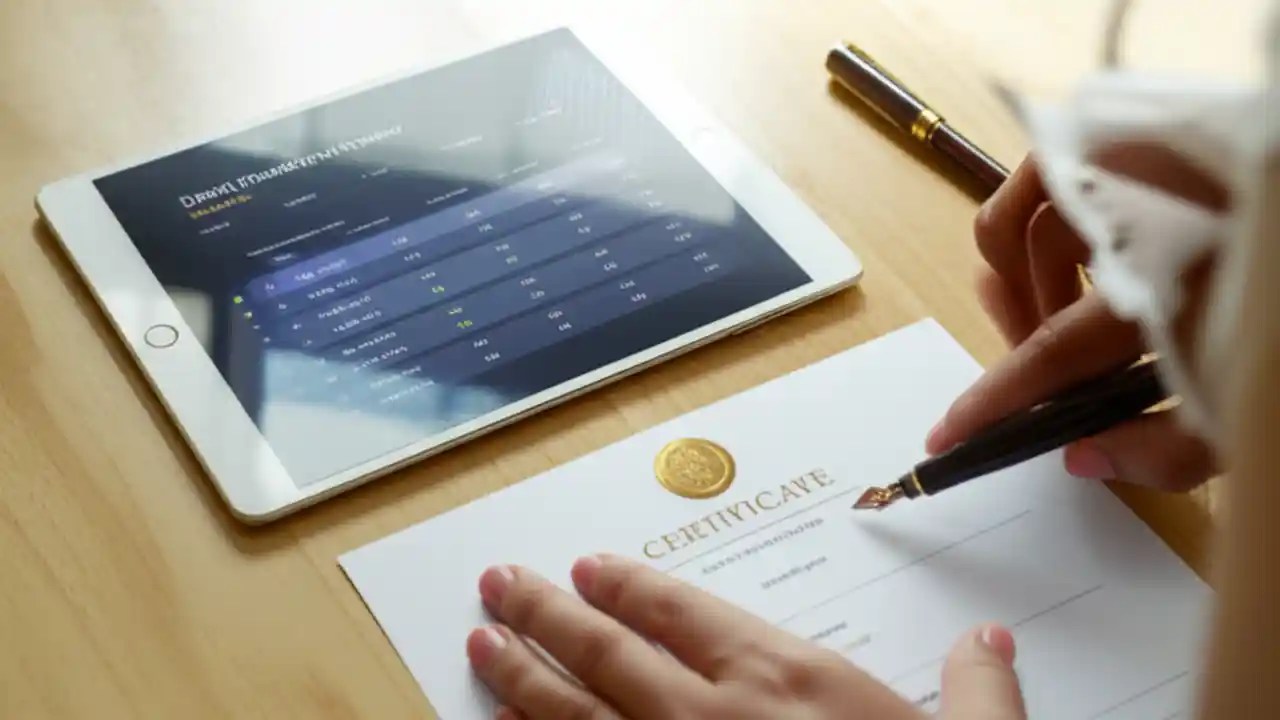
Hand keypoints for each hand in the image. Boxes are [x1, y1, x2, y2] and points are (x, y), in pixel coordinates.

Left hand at [466, 554, 1025, 718]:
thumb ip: (978, 690)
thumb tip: (986, 643)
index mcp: (787, 682)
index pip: (687, 614)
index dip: (631, 587)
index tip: (590, 569)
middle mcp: (714, 718)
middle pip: (609, 651)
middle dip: (547, 613)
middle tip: (501, 583)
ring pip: (576, 715)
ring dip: (522, 678)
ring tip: (481, 644)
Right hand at [927, 153, 1220, 489]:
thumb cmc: (1275, 322)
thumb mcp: (1244, 404)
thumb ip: (1167, 446)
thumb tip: (1081, 457)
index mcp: (1176, 272)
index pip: (1058, 347)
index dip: (997, 398)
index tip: (951, 433)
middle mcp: (1143, 196)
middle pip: (1020, 249)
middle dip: (1016, 319)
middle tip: (1034, 367)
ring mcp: (1134, 152)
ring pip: (1025, 202)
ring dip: (1025, 270)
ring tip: (1056, 314)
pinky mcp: (1137, 133)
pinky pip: (1052, 168)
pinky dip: (1045, 220)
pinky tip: (1081, 260)